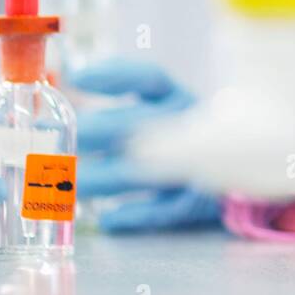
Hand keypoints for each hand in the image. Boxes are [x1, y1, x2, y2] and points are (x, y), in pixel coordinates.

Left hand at [67, 58, 219, 232]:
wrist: (236, 171)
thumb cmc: (181, 133)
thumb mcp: (162, 104)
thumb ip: (122, 91)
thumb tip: (69, 79)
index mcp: (177, 97)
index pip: (150, 77)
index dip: (112, 75)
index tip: (76, 78)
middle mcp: (187, 126)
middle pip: (139, 124)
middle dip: (93, 131)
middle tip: (57, 138)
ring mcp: (193, 164)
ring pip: (141, 171)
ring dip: (98, 179)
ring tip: (68, 183)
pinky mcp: (193, 202)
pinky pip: (159, 211)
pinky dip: (130, 216)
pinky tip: (105, 219)